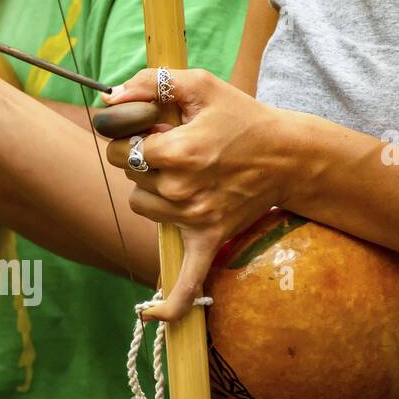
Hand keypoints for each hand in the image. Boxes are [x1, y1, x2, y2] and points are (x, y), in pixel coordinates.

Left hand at [103, 68, 303, 319]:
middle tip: (174, 148)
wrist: (287, 156)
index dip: (129, 135)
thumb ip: (152, 82)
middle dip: (141, 159)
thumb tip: (111, 98)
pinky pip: (186, 282)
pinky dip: (171, 304)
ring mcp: (194, 220)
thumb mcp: (200, 85)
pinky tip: (151, 316)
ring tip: (184, 175)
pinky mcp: (207, 240)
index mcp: (177, 152)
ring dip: (152, 192)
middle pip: (129, 177)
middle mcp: (181, 190)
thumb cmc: (242, 118)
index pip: (120, 148)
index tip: (150, 128)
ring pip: (142, 208)